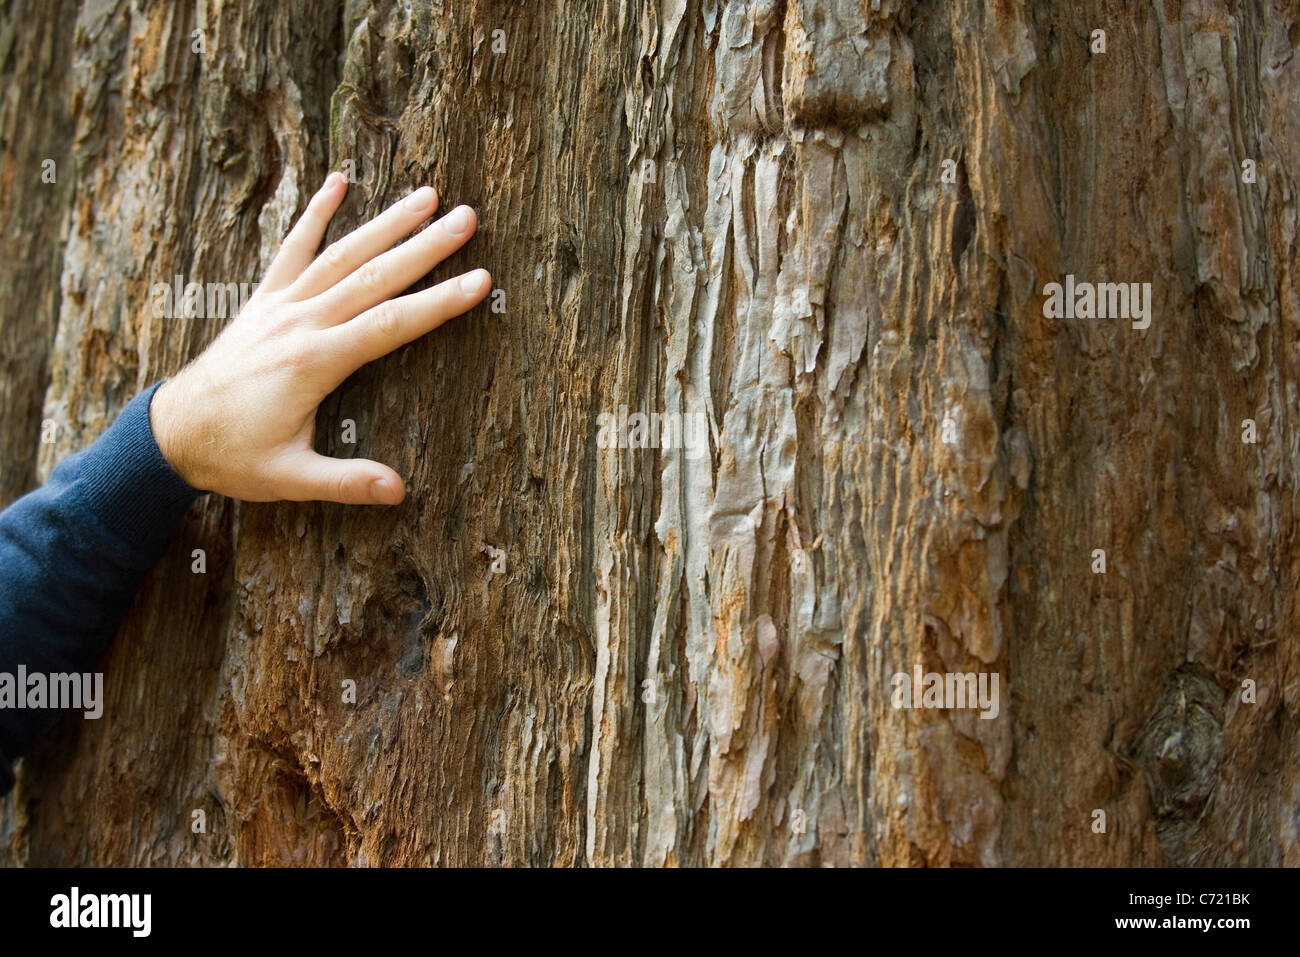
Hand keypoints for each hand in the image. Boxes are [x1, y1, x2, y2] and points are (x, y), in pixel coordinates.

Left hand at [149, 172, 488, 504]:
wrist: (170, 435)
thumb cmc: (232, 457)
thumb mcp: (288, 479)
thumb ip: (345, 483)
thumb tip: (397, 490)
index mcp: (314, 362)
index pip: (390, 325)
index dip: (438, 302)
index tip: (479, 281)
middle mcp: (300, 322)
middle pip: (373, 276)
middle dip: (425, 246)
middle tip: (468, 219)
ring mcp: (280, 306)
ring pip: (341, 253)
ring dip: (386, 222)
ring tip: (428, 194)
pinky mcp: (264, 301)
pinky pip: (291, 248)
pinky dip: (314, 213)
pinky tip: (338, 181)